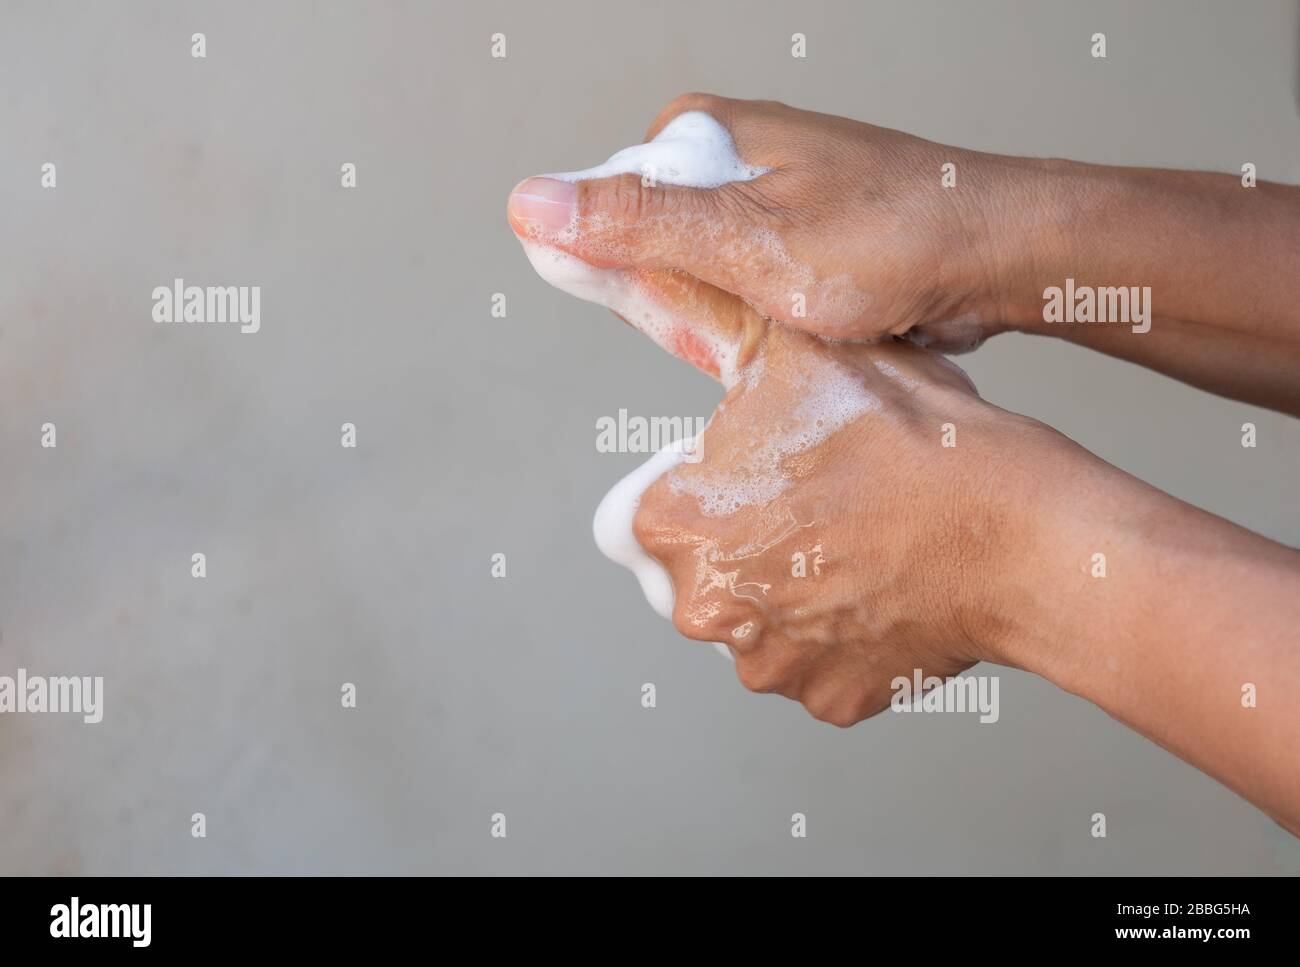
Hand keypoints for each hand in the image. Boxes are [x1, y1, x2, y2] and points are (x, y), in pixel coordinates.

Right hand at [509, 92, 1299, 411]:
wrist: (997, 255)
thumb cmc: (890, 240)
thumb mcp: (749, 243)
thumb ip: (638, 226)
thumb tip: (532, 204)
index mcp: (701, 136)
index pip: (607, 215)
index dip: (638, 284)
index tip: (703, 308)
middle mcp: (727, 157)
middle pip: (652, 254)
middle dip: (692, 306)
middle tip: (764, 318)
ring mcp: (763, 197)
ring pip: (700, 282)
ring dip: (733, 320)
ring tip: (799, 318)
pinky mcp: (794, 236)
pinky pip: (745, 292)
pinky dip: (764, 322)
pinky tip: (805, 326)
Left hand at [613, 268, 1064, 724]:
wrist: (1019, 533)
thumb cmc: (910, 441)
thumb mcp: (797, 353)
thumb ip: (713, 328)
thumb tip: (662, 277)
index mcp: (673, 526)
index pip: (636, 515)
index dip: (689, 490)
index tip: (742, 477)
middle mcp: (701, 609)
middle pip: (696, 571)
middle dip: (740, 540)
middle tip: (813, 504)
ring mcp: (767, 664)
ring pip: (757, 619)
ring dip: (791, 590)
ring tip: (857, 544)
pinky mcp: (827, 698)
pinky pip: (815, 662)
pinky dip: (841, 633)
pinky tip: (884, 589)